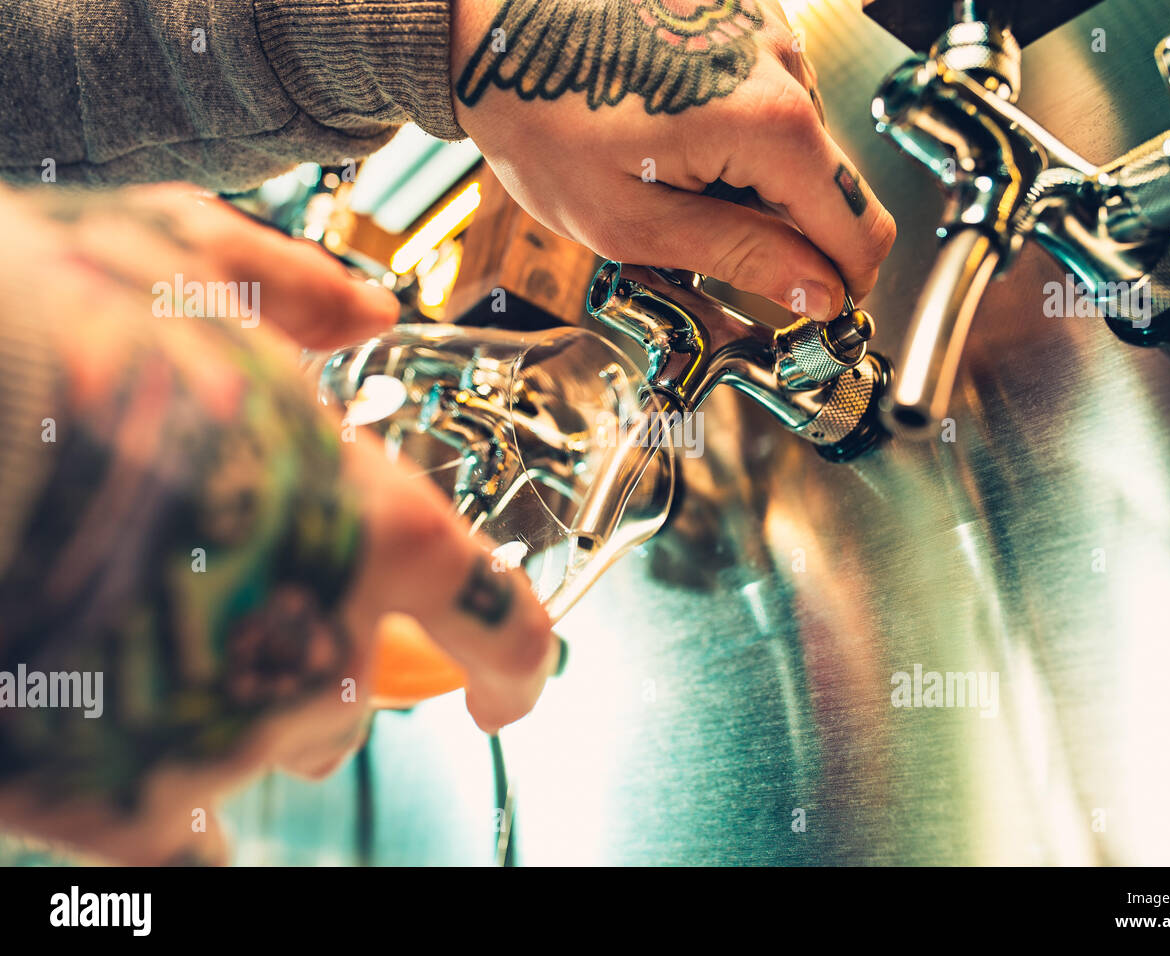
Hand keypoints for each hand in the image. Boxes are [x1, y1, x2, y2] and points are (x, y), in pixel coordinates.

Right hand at [0, 183, 557, 863]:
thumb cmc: (30, 330)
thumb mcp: (177, 261)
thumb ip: (294, 293)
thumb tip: (366, 312)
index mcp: (370, 523)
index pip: (500, 626)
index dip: (515, 665)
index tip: (505, 692)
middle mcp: (320, 639)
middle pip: (355, 695)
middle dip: (313, 659)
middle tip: (233, 608)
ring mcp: (227, 734)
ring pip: (269, 753)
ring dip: (233, 711)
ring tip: (141, 631)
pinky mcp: (124, 805)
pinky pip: (190, 840)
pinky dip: (173, 798)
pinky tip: (131, 741)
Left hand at [450, 0, 895, 319]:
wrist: (490, 29)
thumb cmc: (539, 118)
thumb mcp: (634, 221)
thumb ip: (742, 256)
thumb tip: (821, 292)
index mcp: (768, 124)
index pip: (861, 228)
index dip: (843, 282)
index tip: (816, 311)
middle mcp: (784, 63)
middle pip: (831, 185)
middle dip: (786, 229)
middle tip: (700, 240)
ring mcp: (766, 29)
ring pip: (800, 142)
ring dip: (754, 176)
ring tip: (669, 172)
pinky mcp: (743, 12)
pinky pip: (768, 96)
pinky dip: (735, 129)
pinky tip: (671, 129)